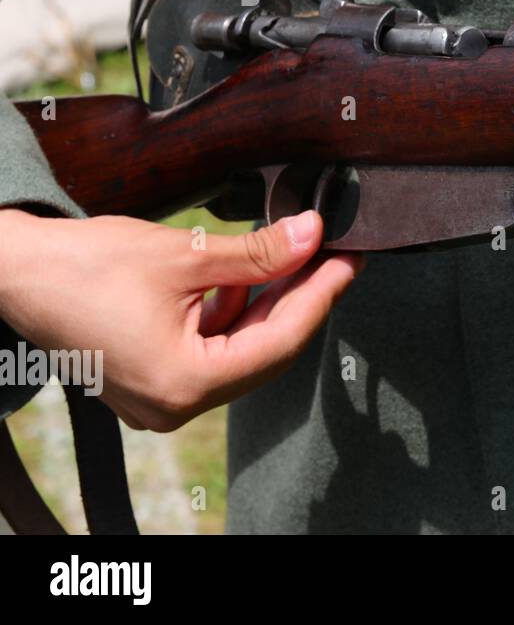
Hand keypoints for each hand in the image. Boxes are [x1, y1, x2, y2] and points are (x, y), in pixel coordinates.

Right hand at [0, 208, 360, 431]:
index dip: (322, 296)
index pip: (281, 342)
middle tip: (334, 255)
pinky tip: (244, 273)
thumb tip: (315, 236)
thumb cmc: (85, 265)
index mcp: (185, 385)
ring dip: (267, 302)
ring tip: (295, 253)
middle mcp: (175, 406)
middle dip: (300, 298)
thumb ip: (259, 254)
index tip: (351, 260)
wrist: (13, 270)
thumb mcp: (187, 256)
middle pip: (265, 350)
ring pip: (241, 348)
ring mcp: (161, 398)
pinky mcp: (151, 379)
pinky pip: (211, 349)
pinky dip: (232, 312)